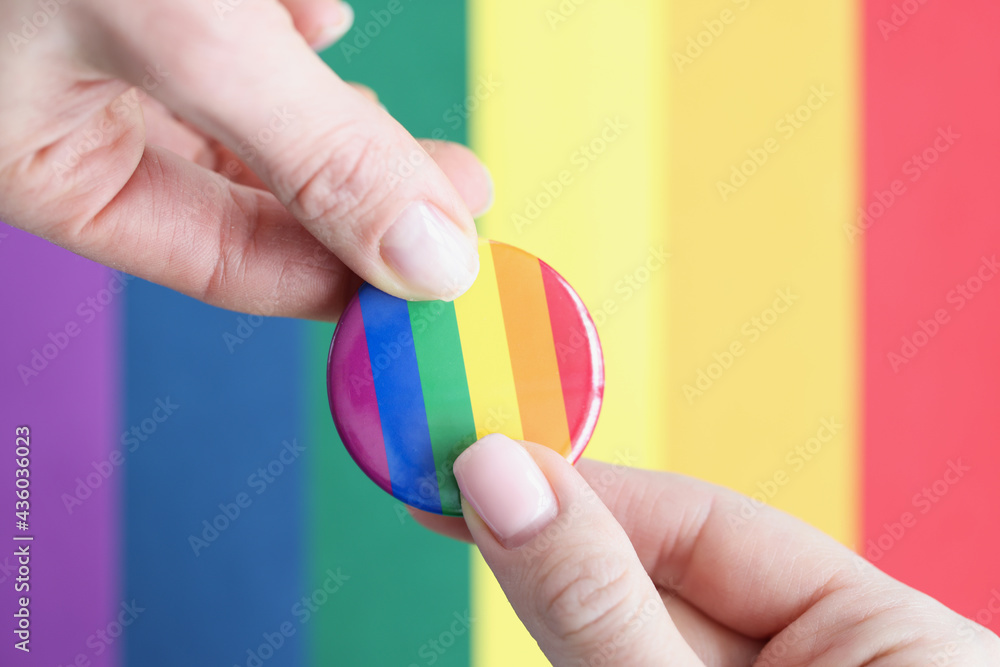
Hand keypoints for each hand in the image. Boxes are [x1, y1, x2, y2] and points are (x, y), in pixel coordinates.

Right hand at [0, 0, 488, 318]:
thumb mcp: (177, 31)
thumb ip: (310, 150)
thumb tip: (429, 259)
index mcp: (56, 167)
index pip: (232, 261)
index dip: (345, 274)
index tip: (441, 269)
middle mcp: (89, 112)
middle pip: (263, 185)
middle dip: (358, 178)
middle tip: (459, 181)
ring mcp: (126, 42)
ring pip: (266, 102)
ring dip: (328, 92)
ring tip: (336, 46)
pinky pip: (254, 26)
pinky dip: (295, 18)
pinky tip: (307, 5)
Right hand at [413, 434, 999, 665]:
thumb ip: (604, 604)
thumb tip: (502, 476)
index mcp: (897, 638)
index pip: (708, 521)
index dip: (581, 487)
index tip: (470, 461)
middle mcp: (843, 661)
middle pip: (669, 578)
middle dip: (553, 543)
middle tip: (437, 492)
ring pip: (642, 635)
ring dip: (553, 603)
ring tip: (457, 530)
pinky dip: (579, 646)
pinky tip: (521, 598)